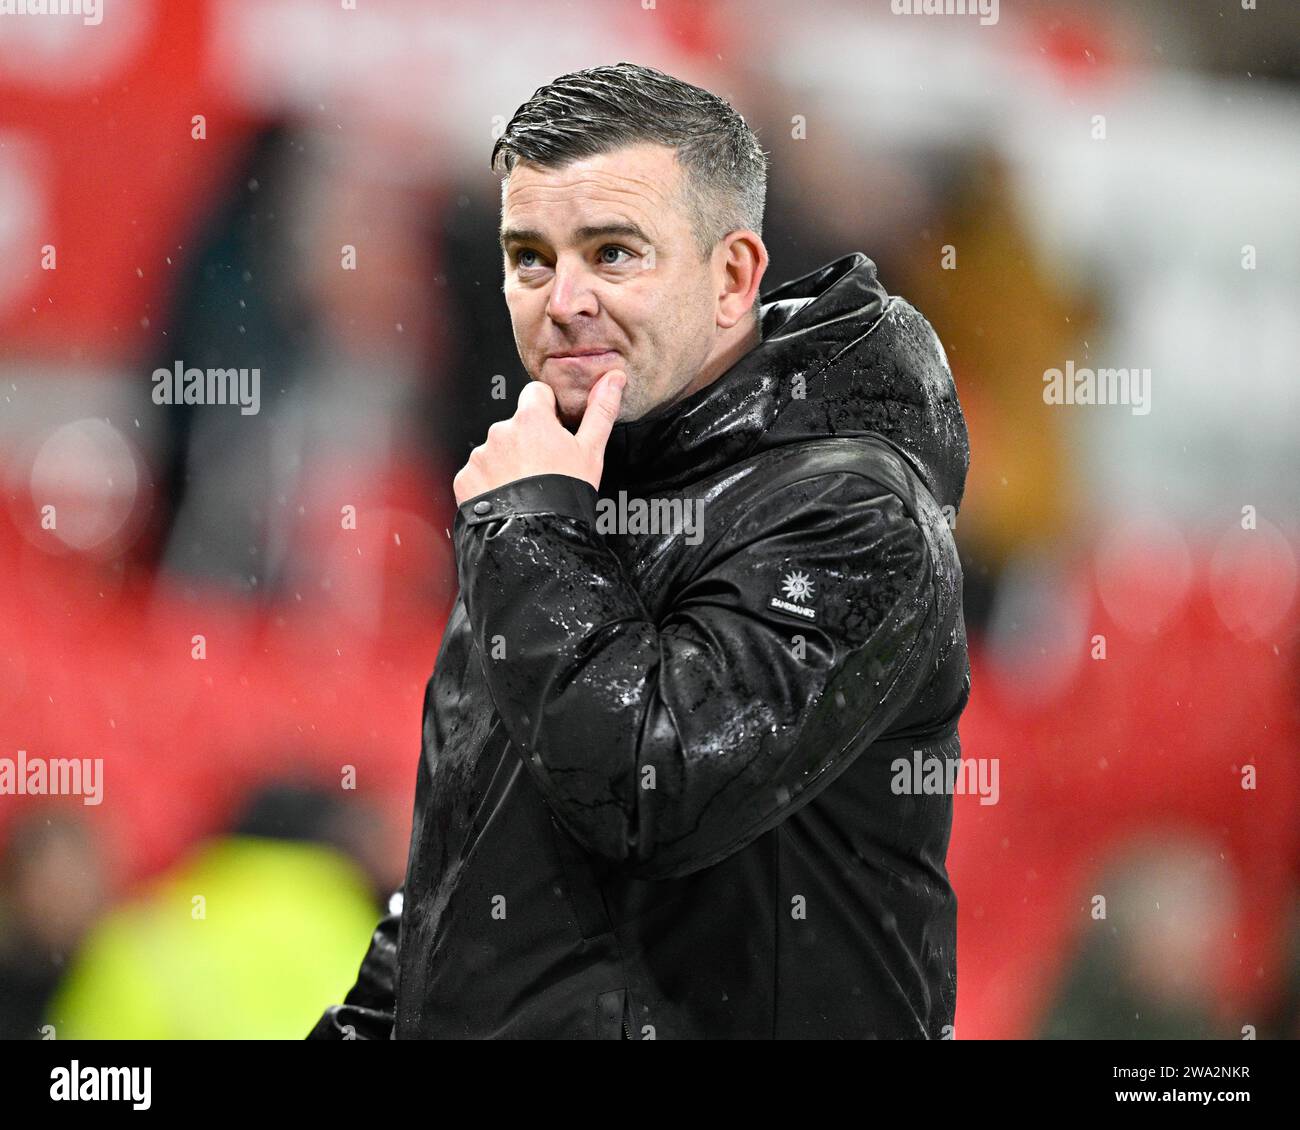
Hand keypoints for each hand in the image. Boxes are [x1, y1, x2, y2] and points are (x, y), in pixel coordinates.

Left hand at [453, 370, 625, 505]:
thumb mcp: (591, 451)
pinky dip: (489, 483)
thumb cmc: (565, 492)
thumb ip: (600, 410)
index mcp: (531, 418)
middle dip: (527, 441)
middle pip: (515, 425)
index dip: (547, 410)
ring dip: (507, 463)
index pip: (535, 393)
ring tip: (524, 488)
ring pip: (496, 450)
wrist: (538, 535)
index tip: (554, 432)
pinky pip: (478, 474)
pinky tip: (507, 497)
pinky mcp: (466, 478)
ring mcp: (480, 455)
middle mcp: (500, 430)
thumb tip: (613, 379)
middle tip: (544, 469)